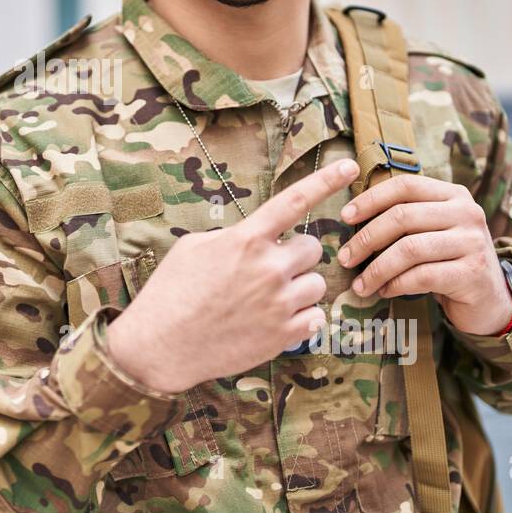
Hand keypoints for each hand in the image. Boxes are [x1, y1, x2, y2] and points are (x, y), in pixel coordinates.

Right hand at [106, 157, 359, 394]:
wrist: (160, 345)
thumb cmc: (170, 292)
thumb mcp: (194, 247)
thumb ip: (233, 237)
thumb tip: (255, 237)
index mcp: (246, 240)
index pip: (294, 201)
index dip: (326, 181)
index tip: (351, 167)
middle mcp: (268, 268)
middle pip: (312, 248)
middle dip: (294, 256)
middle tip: (267, 270)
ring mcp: (279, 303)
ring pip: (317, 284)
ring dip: (299, 288)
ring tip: (267, 299)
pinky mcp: (283, 335)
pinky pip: (316, 317)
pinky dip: (300, 318)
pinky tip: (273, 320)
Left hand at [336, 174, 511, 335]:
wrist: (489, 299)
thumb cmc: (448, 261)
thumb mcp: (432, 231)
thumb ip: (405, 218)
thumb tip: (350, 216)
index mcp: (454, 195)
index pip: (405, 186)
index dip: (371, 199)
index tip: (345, 217)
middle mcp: (467, 213)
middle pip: (402, 216)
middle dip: (366, 238)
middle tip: (345, 258)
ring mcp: (472, 242)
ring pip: (409, 249)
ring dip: (377, 269)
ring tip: (360, 284)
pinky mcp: (472, 273)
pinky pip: (422, 276)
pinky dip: (396, 285)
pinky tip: (384, 291)